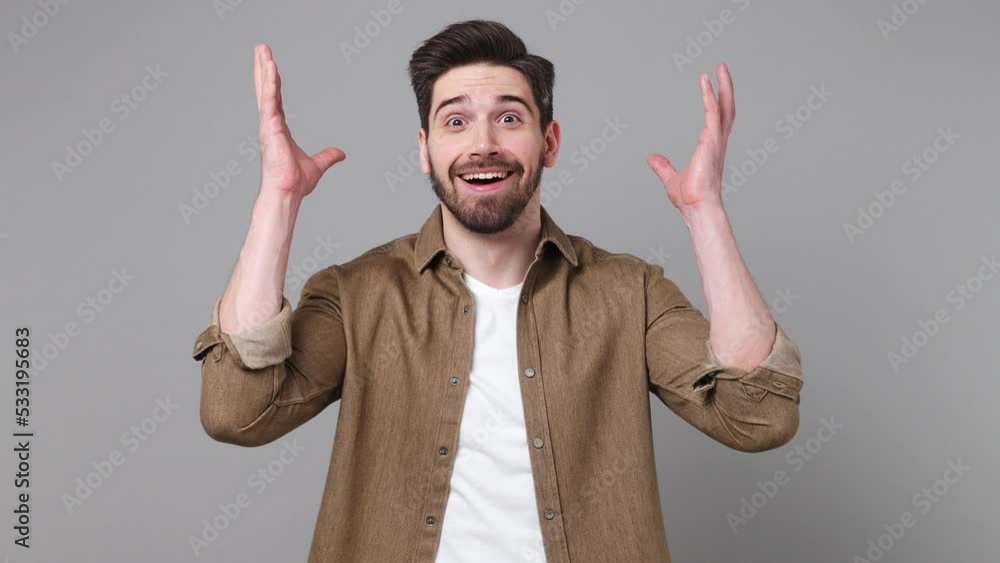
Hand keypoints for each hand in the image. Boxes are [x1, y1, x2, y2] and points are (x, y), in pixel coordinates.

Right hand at [254, 44, 345, 197]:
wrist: (287, 192)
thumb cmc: (295, 182)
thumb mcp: (317, 165)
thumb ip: (327, 157)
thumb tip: (340, 154)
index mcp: (278, 129)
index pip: (275, 99)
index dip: (272, 82)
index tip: (269, 65)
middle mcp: (270, 124)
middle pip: (266, 90)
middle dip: (262, 68)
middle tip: (261, 48)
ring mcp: (268, 124)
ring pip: (266, 91)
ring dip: (263, 69)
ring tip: (263, 50)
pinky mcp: (270, 127)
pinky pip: (270, 101)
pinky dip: (270, 84)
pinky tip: (270, 69)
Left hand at [646, 63, 734, 211]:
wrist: (696, 207)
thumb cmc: (689, 198)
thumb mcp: (671, 178)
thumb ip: (663, 167)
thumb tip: (651, 159)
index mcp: (711, 148)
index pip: (717, 119)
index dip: (717, 102)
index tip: (713, 86)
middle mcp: (718, 142)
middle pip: (726, 109)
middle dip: (726, 88)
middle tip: (722, 69)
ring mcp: (716, 141)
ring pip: (724, 107)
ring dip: (724, 87)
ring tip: (720, 68)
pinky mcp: (711, 141)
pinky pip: (712, 113)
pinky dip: (710, 96)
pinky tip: (706, 83)